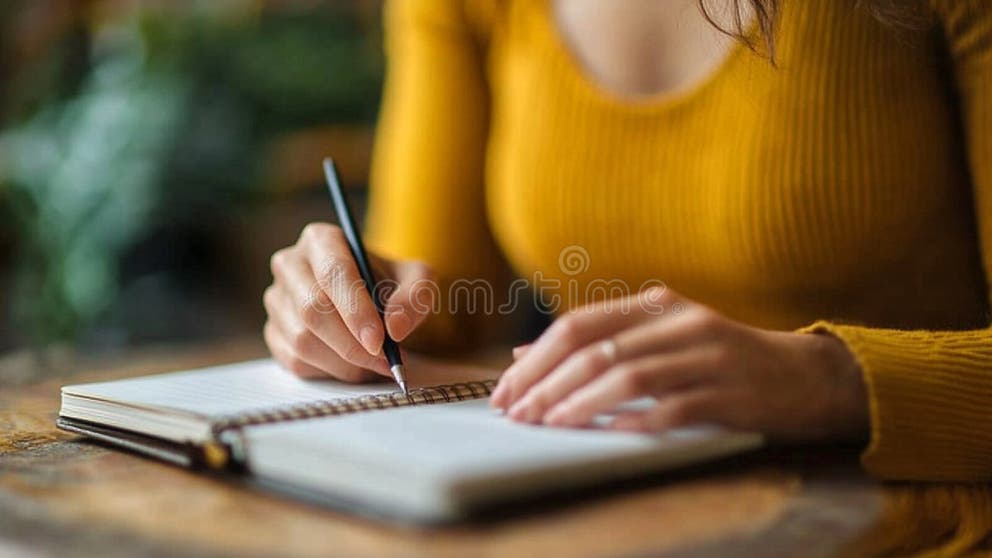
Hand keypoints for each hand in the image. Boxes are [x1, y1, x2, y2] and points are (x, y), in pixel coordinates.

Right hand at [264, 223, 435, 381]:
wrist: (376, 305)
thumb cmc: (393, 286)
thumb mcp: (418, 281)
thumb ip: (415, 297)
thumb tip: (395, 327)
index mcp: (322, 240)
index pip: (333, 273)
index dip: (355, 310)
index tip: (379, 340)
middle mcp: (290, 264)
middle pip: (312, 309)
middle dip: (351, 343)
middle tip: (384, 360)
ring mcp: (276, 300)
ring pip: (303, 340)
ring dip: (345, 362)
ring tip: (376, 364)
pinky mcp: (273, 332)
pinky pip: (296, 361)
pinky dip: (331, 372)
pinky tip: (355, 366)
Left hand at [490, 288, 868, 440]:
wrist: (800, 374)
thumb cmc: (717, 357)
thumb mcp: (657, 336)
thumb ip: (597, 342)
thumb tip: (523, 355)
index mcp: (655, 305)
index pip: (579, 325)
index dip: (537, 358)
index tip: (506, 389)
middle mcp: (679, 322)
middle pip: (596, 350)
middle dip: (547, 384)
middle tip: (518, 413)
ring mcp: (707, 356)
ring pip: (629, 377)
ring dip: (581, 403)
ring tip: (549, 424)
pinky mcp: (729, 392)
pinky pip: (673, 408)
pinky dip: (635, 422)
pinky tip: (606, 434)